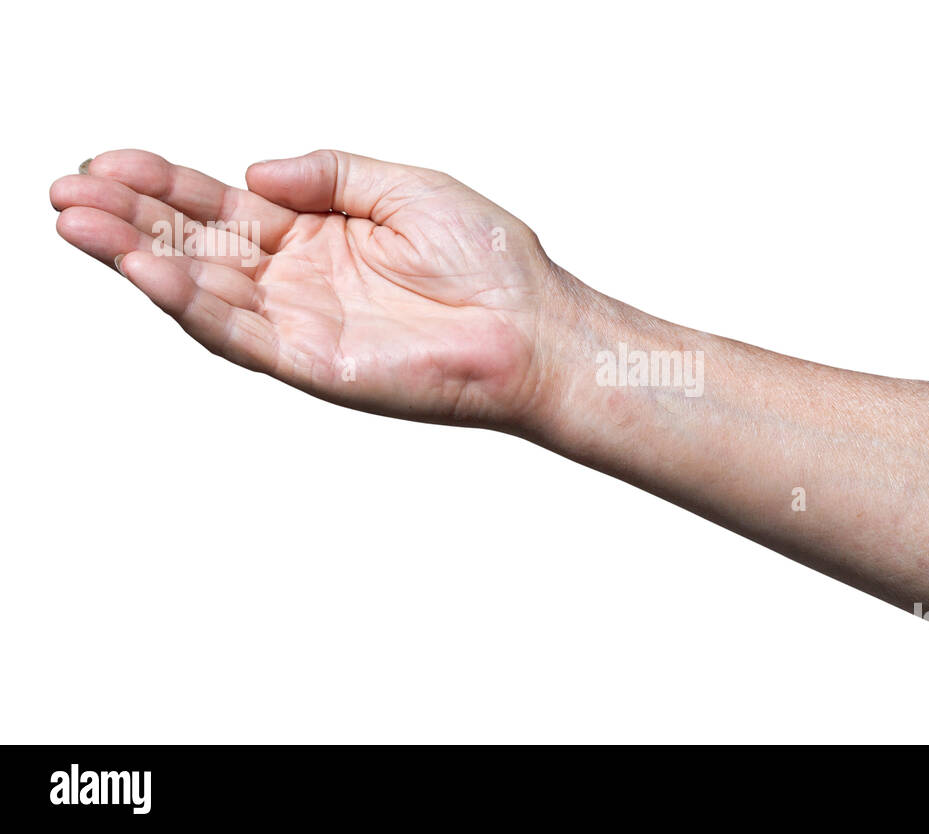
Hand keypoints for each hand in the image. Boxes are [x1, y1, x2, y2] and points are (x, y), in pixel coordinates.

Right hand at [52, 149, 561, 426]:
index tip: (108, 162)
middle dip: (129, 219)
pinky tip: (145, 271)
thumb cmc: (489, 259)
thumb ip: (326, 172)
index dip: (163, 185)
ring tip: (78, 224)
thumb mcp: (403, 184)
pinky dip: (190, 304)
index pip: (221, 208)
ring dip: (137, 258)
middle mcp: (299, 281)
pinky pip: (240, 334)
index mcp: (316, 235)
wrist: (534, 326)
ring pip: (201, 290)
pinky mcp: (313, 364)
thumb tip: (251, 170)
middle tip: (68, 192)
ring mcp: (302, 324)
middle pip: (195, 246)